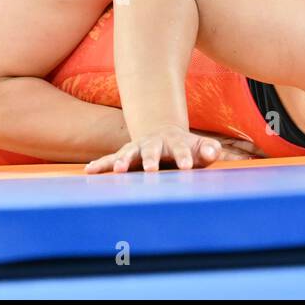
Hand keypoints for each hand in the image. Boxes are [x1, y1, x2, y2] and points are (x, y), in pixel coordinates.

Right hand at [85, 125, 259, 173]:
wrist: (163, 133)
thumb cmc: (186, 147)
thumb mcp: (200, 147)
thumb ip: (210, 150)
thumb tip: (215, 152)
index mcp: (175, 141)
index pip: (182, 149)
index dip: (185, 156)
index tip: (187, 167)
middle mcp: (153, 143)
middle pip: (152, 150)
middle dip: (151, 159)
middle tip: (151, 169)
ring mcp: (137, 148)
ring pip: (128, 153)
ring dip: (123, 161)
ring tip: (119, 170)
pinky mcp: (125, 156)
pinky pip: (111, 160)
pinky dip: (101, 165)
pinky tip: (89, 170)